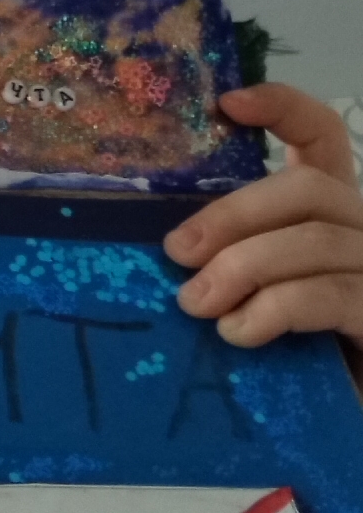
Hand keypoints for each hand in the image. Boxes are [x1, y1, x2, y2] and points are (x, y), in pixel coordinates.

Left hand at [164, 82, 362, 387]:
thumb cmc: (294, 347)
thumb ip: (230, 254)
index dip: (282, 107)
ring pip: (312, 243)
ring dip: (241, 269)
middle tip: (177, 252)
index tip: (226, 104)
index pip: (321, 136)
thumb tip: (167, 245)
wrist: (349, 408)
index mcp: (332, 208)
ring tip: (194, 304)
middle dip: (232, 216)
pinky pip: (327, 298)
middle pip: (305, 189)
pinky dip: (272, 310)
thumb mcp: (255, 286)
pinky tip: (237, 331)